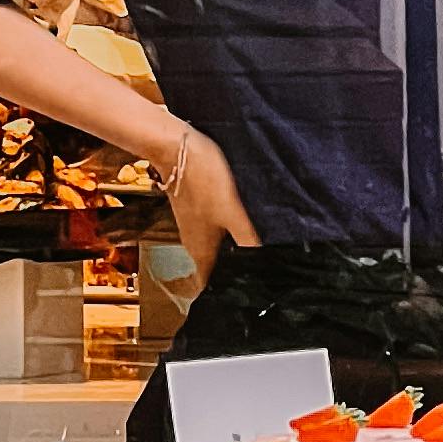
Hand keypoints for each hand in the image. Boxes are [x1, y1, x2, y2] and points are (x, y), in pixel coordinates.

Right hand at [170, 127, 259, 283]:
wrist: (176, 146)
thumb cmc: (203, 179)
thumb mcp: (233, 212)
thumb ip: (249, 240)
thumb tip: (267, 264)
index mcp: (202, 251)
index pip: (212, 287)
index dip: (229, 293)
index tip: (252, 295)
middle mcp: (195, 243)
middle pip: (216, 269)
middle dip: (237, 273)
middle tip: (266, 273)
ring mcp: (194, 227)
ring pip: (217, 250)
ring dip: (234, 252)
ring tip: (261, 250)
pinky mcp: (196, 211)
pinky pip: (215, 232)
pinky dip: (229, 234)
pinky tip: (245, 225)